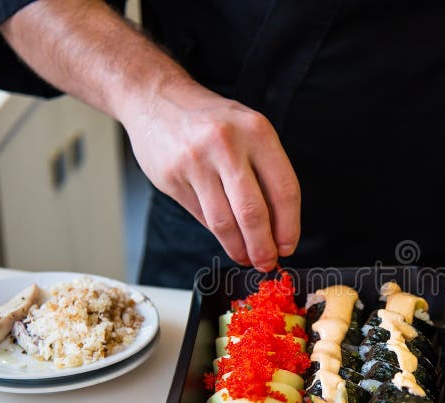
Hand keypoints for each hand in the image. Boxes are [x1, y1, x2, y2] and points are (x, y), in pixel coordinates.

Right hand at [121, 79, 300, 270]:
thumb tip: (278, 228)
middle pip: (253, 212)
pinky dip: (217, 233)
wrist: (156, 98)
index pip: (284, 190)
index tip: (287, 245)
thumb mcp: (248, 131)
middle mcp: (226, 145)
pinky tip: (226, 239)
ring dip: (239, 248)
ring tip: (247, 257)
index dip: (289, 226)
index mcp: (257, 131)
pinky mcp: (172, 178)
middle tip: (267, 262)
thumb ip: (265, 173)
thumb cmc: (212, 120)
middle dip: (263, 246)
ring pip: (224, 222)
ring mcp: (195, 162)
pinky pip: (201, 216)